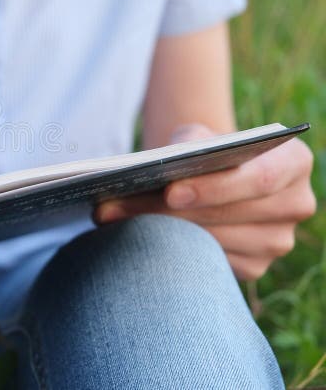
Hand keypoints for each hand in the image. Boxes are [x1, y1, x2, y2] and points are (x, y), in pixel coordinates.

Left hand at [94, 123, 316, 279]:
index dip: (213, 187)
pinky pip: (207, 263)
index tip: (169, 192)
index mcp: (293, 163)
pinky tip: (130, 238)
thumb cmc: (205, 151)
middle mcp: (295, 204)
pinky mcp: (255, 267)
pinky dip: (166, 250)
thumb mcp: (199, 136)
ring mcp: (278, 241)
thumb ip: (186, 144)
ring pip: (211, 242)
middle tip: (113, 207)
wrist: (214, 176)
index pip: (258, 179)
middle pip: (228, 215)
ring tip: (108, 218)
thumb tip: (151, 171)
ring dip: (155, 232)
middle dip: (165, 211)